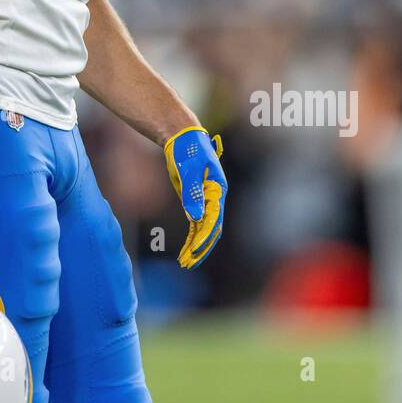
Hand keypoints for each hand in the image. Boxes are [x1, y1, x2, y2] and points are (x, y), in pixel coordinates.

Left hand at [164, 127, 226, 269]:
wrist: (183, 139)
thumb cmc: (188, 151)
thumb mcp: (188, 171)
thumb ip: (192, 194)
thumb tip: (195, 219)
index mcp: (217, 191)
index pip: (213, 220)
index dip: (204, 237)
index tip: (194, 251)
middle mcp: (215, 198)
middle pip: (211, 229)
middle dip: (200, 248)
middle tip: (188, 263)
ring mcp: (206, 200)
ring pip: (203, 229)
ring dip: (195, 246)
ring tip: (184, 262)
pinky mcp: (196, 200)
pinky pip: (196, 224)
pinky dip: (191, 237)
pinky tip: (184, 250)